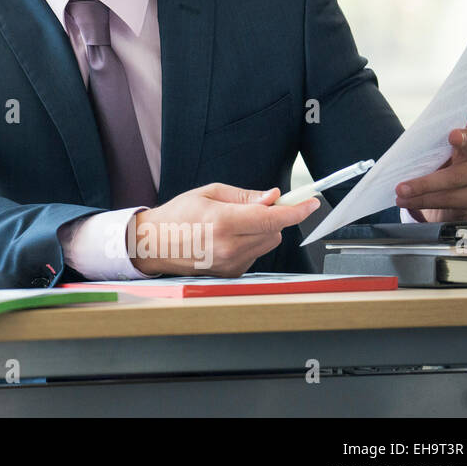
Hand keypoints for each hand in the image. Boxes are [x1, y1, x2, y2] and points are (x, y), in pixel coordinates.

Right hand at [130, 183, 320, 276]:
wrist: (155, 244)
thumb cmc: (178, 215)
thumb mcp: (209, 193)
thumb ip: (244, 196)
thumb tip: (272, 197)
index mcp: (223, 222)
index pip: (272, 218)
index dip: (296, 210)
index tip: (311, 203)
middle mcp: (229, 246)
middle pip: (275, 232)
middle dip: (272, 217)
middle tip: (254, 208)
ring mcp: (231, 263)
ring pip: (268, 244)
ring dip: (261, 231)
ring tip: (233, 225)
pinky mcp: (232, 272)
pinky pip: (255, 254)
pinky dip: (249, 244)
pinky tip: (227, 239)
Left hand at [396, 95, 466, 222]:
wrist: (456, 193)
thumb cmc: (442, 161)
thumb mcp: (438, 148)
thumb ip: (432, 141)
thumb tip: (406, 146)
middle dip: (460, 142)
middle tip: (451, 136)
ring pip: (454, 181)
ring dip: (424, 186)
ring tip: (400, 190)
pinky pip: (449, 201)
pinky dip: (424, 201)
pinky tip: (406, 201)